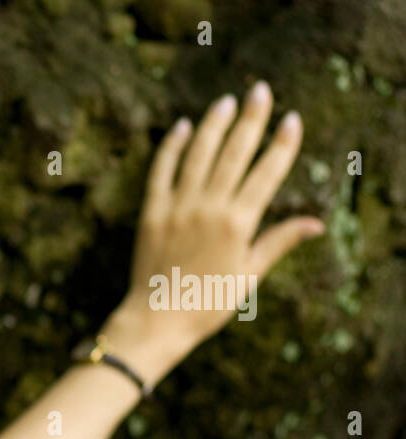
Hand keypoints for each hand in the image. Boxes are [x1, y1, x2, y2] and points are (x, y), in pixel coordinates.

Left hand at [111, 82, 323, 373]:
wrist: (157, 320)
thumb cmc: (207, 304)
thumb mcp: (248, 275)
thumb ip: (278, 243)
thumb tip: (315, 223)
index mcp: (238, 223)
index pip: (266, 172)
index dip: (281, 144)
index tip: (292, 119)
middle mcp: (208, 208)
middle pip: (234, 153)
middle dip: (250, 119)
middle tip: (260, 90)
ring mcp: (178, 207)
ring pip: (198, 155)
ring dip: (213, 125)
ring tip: (226, 102)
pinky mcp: (151, 212)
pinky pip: (161, 171)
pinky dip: (170, 147)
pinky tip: (180, 127)